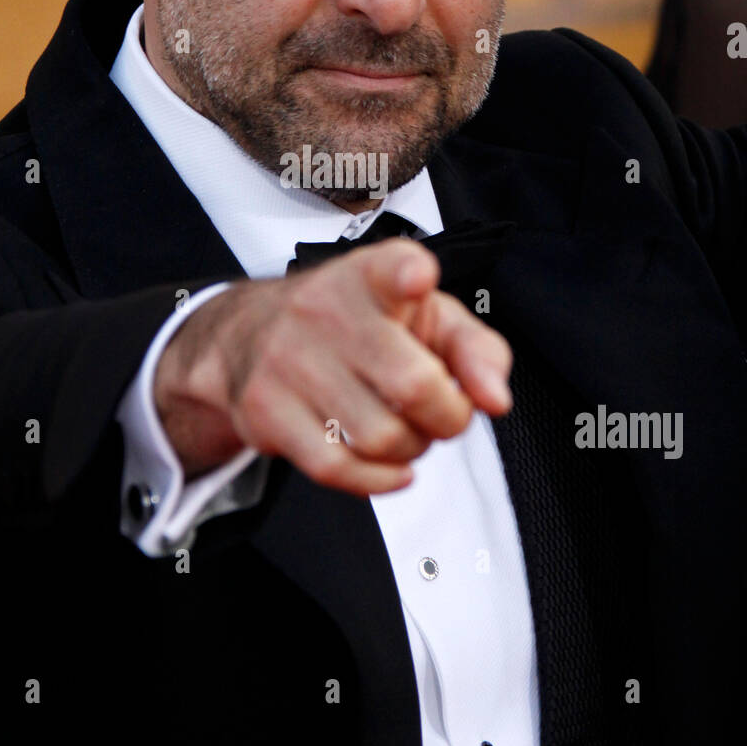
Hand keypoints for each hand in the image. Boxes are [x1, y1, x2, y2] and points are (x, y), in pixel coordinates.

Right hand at [154, 239, 512, 495]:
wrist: (252, 335)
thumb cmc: (359, 326)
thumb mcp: (426, 317)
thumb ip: (476, 351)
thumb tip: (494, 400)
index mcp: (372, 276)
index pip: (392, 265)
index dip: (409, 274)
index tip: (418, 279)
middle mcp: (325, 309)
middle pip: (412, 385)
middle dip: (447, 418)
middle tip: (443, 414)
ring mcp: (289, 360)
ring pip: (379, 437)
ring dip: (411, 450)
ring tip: (406, 432)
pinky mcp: (266, 408)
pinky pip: (337, 468)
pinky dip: (377, 480)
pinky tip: (390, 466)